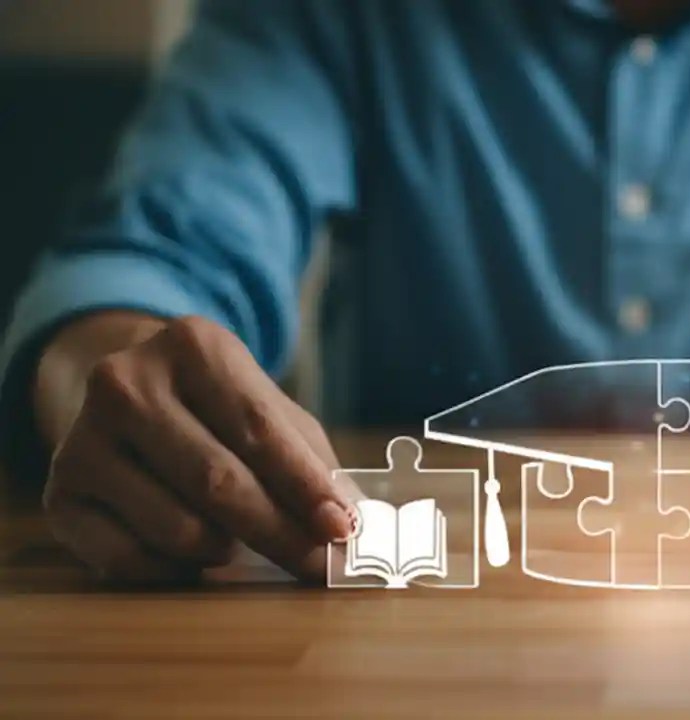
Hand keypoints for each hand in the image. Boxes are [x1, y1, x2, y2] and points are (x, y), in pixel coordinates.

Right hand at [37, 313, 357, 583]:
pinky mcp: (59, 494)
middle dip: (281, 533)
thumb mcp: (271, 412)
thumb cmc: (221, 409)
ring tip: (236, 534)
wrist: (129, 394)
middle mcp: (127, 383)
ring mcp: (83, 439)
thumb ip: (314, 463)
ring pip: (178, 528)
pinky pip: (131, 559)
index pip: (259, 428)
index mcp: (193, 346)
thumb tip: (356, 525)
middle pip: (219, 482)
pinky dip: (176, 569)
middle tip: (319, 566)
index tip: (342, 528)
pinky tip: (190, 549)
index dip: (305, 486)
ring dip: (225, 548)